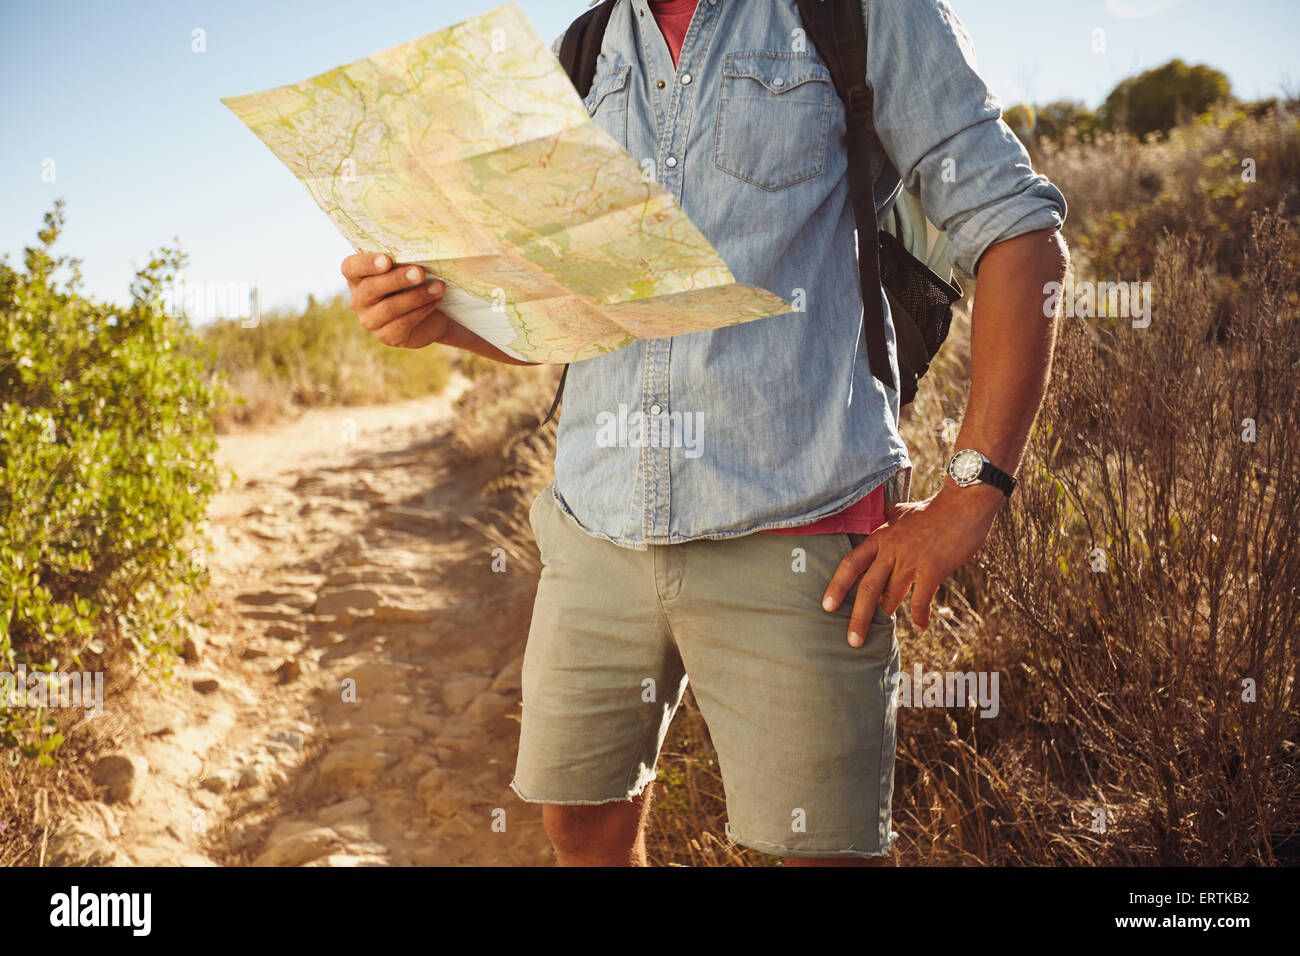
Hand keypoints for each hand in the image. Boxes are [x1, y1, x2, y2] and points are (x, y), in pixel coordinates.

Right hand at [342, 252, 449, 347]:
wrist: (430, 315)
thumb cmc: (414, 284)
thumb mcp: (406, 270)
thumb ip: (403, 261)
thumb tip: (417, 252)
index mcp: (358, 277)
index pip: (350, 268)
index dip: (366, 263)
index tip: (387, 260)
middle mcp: (359, 300)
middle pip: (371, 288)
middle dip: (397, 279)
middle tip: (420, 272)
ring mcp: (370, 320)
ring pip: (389, 308)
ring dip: (416, 296)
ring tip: (438, 286)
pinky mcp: (387, 336)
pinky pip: (403, 323)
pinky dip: (422, 310)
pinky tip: (436, 300)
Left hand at [822, 484, 1001, 645]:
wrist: (965, 504)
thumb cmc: (934, 509)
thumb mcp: (903, 511)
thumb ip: (889, 516)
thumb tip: (882, 511)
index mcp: (880, 537)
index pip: (851, 563)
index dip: (837, 586)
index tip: (826, 606)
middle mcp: (891, 550)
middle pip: (867, 588)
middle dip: (858, 617)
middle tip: (852, 641)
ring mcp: (911, 560)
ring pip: (892, 595)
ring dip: (887, 613)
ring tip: (883, 627)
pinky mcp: (933, 569)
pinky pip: (921, 600)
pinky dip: (920, 616)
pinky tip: (920, 626)